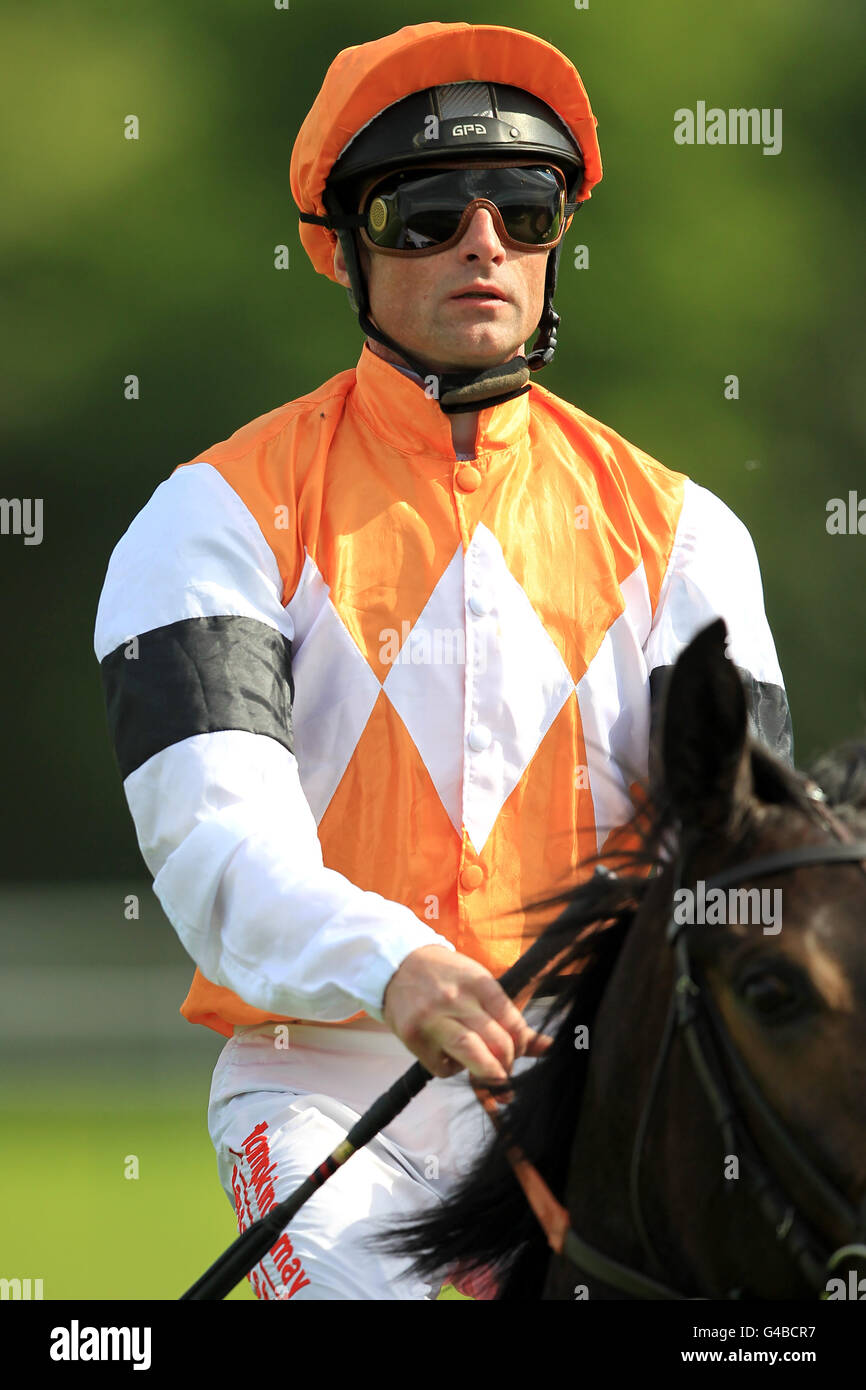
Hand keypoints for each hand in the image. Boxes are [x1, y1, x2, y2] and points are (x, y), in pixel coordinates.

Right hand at [382, 945, 552, 1082]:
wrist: (397, 964)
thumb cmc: (446, 976)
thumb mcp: (479, 984)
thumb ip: (510, 1018)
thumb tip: (548, 1048)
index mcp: (479, 982)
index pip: (514, 1023)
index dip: (522, 1045)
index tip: (517, 1050)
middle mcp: (456, 999)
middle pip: (497, 1043)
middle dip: (507, 1064)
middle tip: (505, 1069)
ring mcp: (433, 1018)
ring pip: (472, 1055)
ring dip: (489, 1075)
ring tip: (492, 1078)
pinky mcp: (414, 1037)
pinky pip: (444, 1068)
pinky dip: (455, 1071)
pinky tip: (454, 1060)